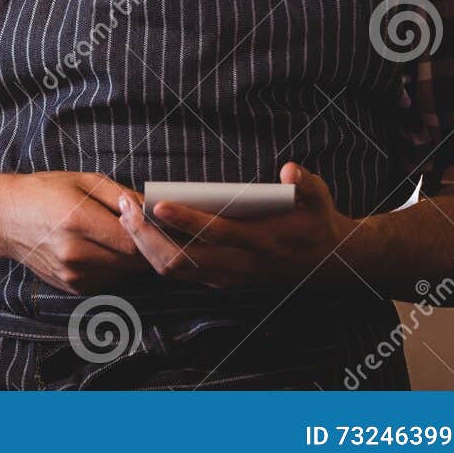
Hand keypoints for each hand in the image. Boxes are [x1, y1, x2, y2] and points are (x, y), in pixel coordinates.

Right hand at [0, 170, 147, 293]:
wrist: (6, 218)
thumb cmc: (45, 192)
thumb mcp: (84, 180)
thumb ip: (122, 195)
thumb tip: (153, 210)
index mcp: (78, 220)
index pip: (133, 241)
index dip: (152, 235)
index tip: (159, 225)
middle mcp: (74, 253)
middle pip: (132, 261)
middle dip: (145, 247)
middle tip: (150, 231)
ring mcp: (71, 274)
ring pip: (122, 272)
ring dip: (130, 258)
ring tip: (122, 236)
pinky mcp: (71, 287)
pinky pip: (108, 280)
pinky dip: (114, 266)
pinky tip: (103, 248)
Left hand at [117, 163, 355, 289]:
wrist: (327, 263)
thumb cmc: (317, 221)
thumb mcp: (321, 198)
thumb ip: (306, 184)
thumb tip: (289, 172)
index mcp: (263, 242)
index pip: (216, 234)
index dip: (185, 220)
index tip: (157, 204)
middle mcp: (241, 265)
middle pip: (183, 260)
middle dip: (149, 237)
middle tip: (125, 210)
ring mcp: (229, 277)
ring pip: (176, 271)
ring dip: (147, 247)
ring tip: (127, 217)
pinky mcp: (222, 280)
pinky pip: (181, 273)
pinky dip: (157, 255)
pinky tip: (141, 232)